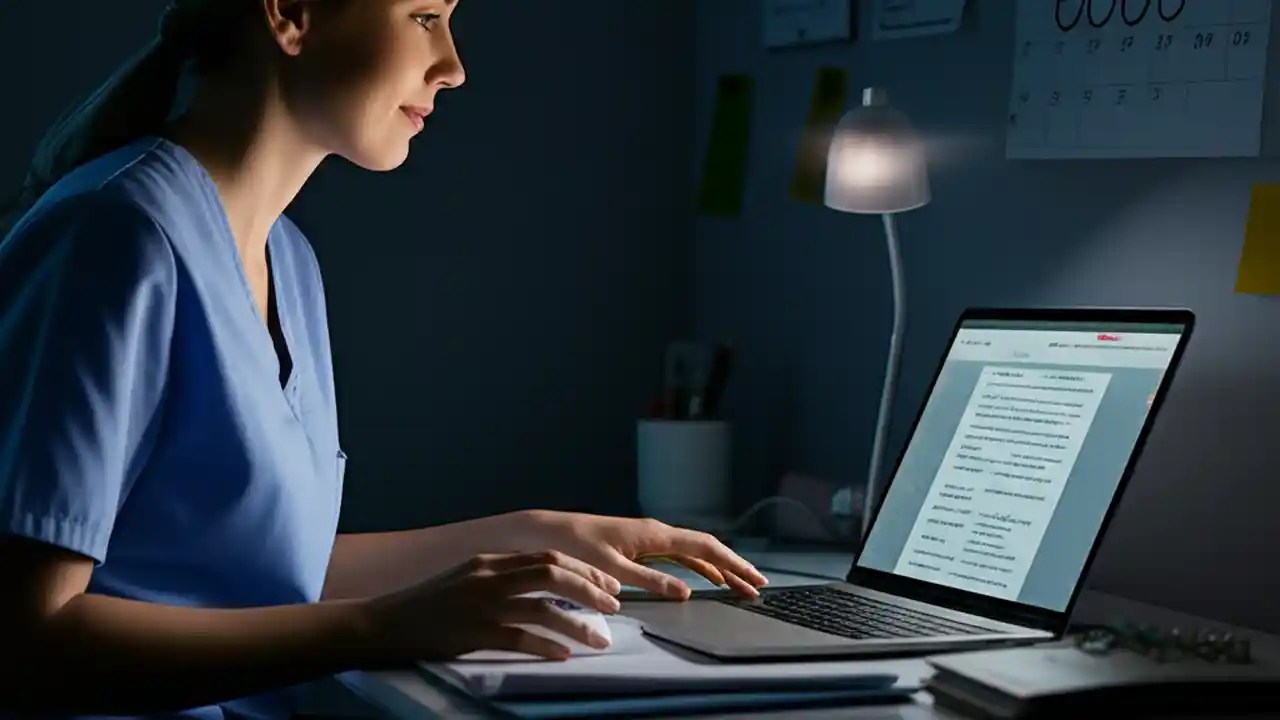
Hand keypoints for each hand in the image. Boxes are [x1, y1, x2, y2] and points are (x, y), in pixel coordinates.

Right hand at [361, 550, 621, 661]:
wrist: (388, 623)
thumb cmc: (431, 604)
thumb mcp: (469, 578)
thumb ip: (503, 577)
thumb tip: (546, 583)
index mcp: (491, 561)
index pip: (548, 557)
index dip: (583, 569)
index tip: (607, 583)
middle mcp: (490, 577)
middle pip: (552, 574)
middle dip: (589, 589)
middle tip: (614, 605)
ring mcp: (482, 605)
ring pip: (542, 608)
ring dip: (577, 623)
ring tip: (599, 638)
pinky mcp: (473, 633)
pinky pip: (519, 639)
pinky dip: (545, 646)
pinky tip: (564, 655)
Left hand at [519, 511, 768, 599]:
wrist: (548, 532)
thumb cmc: (574, 546)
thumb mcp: (611, 569)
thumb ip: (649, 581)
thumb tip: (686, 591)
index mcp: (654, 534)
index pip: (704, 547)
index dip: (731, 563)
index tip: (752, 578)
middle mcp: (656, 532)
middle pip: (706, 548)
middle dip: (734, 566)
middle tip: (757, 586)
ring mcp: (650, 538)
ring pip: (694, 552)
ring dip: (718, 568)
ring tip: (740, 586)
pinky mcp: (641, 545)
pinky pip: (679, 555)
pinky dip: (698, 567)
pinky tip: (707, 580)